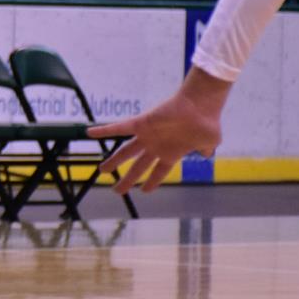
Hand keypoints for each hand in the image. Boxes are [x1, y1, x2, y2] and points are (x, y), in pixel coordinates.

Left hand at [89, 70, 230, 193]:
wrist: (201, 107)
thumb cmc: (206, 124)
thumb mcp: (209, 141)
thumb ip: (205, 149)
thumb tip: (206, 154)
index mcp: (171, 154)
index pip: (159, 172)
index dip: (152, 182)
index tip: (144, 190)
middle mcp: (156, 147)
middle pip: (137, 167)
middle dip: (127, 179)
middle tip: (117, 191)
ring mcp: (147, 136)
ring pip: (125, 152)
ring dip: (113, 161)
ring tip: (102, 171)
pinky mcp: (141, 124)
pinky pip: (119, 127)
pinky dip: (104, 130)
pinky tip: (90, 132)